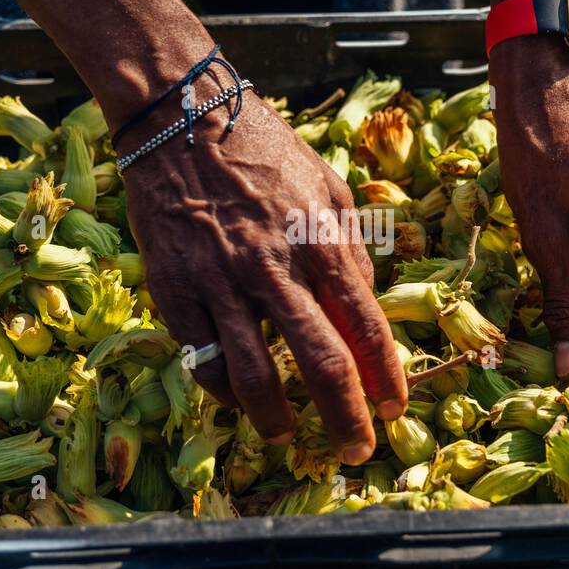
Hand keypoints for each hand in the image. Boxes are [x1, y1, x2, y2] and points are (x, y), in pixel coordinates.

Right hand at [117, 82, 407, 463]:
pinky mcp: (173, 290)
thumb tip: (364, 306)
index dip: (386, 377)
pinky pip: (201, 360)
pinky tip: (234, 395)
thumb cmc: (262, 148)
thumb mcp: (327, 185)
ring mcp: (220, 282)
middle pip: (320, 365)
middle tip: (355, 451)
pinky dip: (221, 389)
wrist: (178, 116)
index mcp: (320, 240)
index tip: (395, 411)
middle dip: (345, 420)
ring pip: (252, 377)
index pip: (365, 326)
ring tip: (284, 434)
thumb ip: (351, 248)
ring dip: (275, 420)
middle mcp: (274, 267)